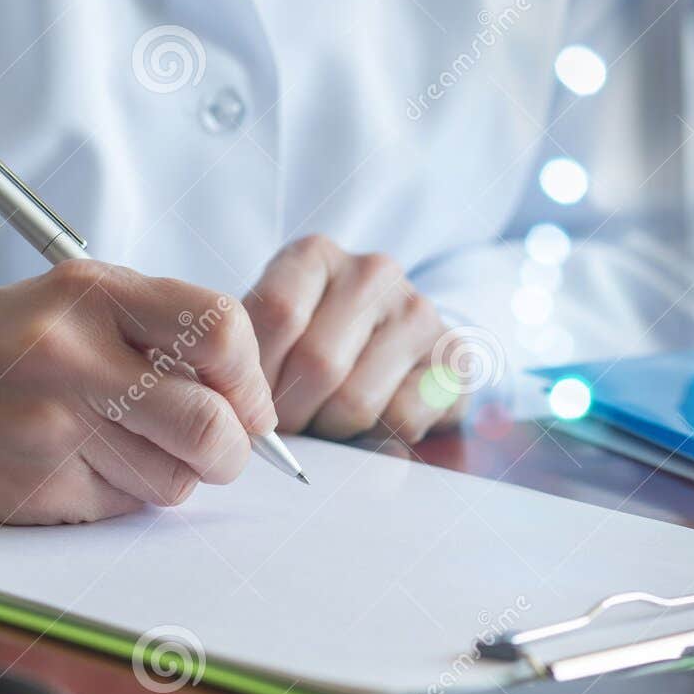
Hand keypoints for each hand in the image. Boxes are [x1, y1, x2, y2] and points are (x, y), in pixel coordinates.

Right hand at [0, 261, 276, 523]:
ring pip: (175, 479)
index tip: (245, 402)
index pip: (222, 329)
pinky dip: (122, 498)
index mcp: (92, 291)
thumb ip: (157, 333)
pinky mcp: (39, 486)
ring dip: (169, 477)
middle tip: (214, 450)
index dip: (250, 378)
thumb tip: (248, 398)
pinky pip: (126, 508)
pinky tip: (78, 468)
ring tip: (119, 448)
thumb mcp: (69, 305)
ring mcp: (53, 424)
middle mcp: (74, 353)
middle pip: (211, 423)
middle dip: (229, 450)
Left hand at [244, 234, 466, 441]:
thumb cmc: (316, 348)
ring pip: (355, 400)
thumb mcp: (272, 338)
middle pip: (317, 363)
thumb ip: (250, 359)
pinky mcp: (453, 359)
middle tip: (288, 426)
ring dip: (331, 429)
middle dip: (292, 414)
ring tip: (325, 422)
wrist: (392, 354)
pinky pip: (399, 419)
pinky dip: (375, 437)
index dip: (256, 375)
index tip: (251, 402)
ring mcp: (418, 313)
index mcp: (315, 256)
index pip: (277, 313)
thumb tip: (240, 415)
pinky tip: (368, 423)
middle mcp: (373, 272)